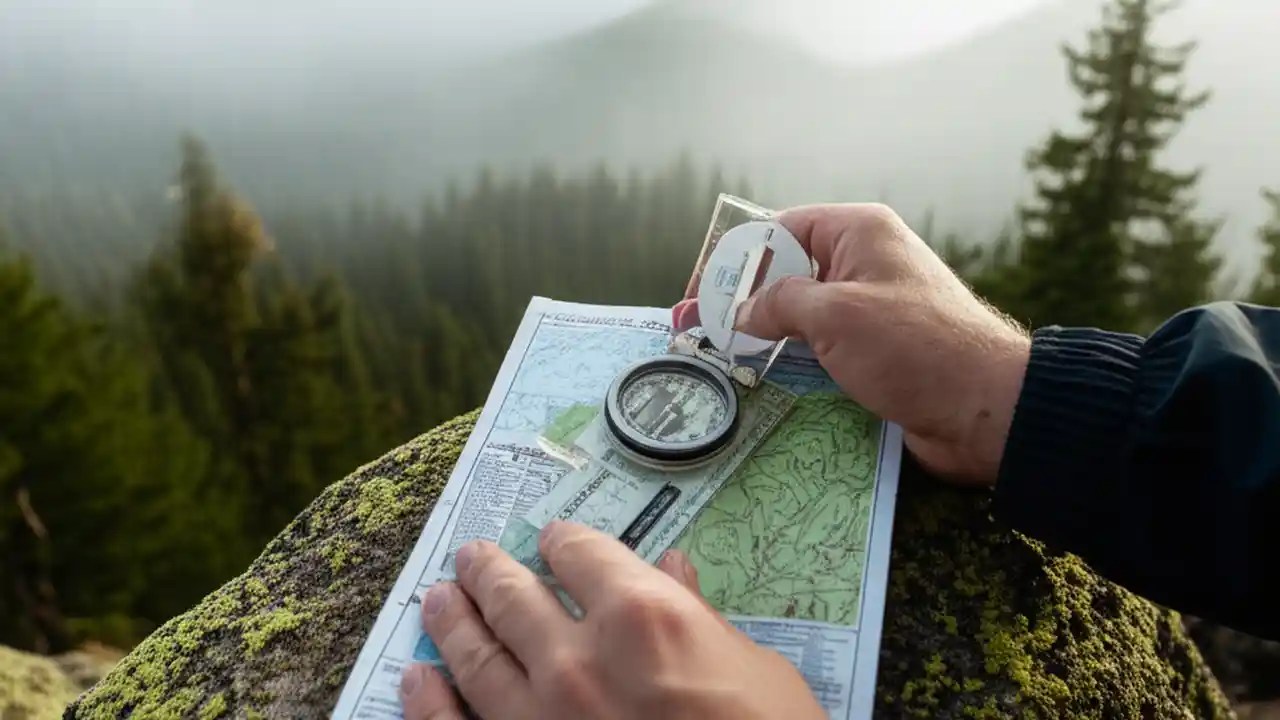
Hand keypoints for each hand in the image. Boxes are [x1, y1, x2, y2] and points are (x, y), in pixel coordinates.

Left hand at [398, 521, 824, 719]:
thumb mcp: (755, 670)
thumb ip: (700, 617)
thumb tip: (676, 571)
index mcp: (641, 616)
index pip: (583, 553)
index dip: (563, 540)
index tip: (552, 538)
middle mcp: (577, 657)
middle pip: (515, 596)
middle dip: (491, 571)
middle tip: (472, 557)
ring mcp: (537, 717)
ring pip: (474, 654)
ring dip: (451, 622)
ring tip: (437, 600)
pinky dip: (427, 702)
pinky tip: (415, 680)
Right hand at [674, 203, 1028, 484]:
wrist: (986, 409)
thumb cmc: (916, 347)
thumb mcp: (836, 315)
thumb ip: (778, 304)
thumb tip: (742, 313)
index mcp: (858, 233)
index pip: (780, 229)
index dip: (736, 258)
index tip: (701, 293)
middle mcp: (864, 264)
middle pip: (786, 274)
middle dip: (743, 302)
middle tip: (698, 332)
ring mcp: (870, 311)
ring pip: (802, 318)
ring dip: (766, 338)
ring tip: (720, 361)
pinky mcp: (876, 353)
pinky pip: (822, 350)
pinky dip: (793, 364)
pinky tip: (763, 382)